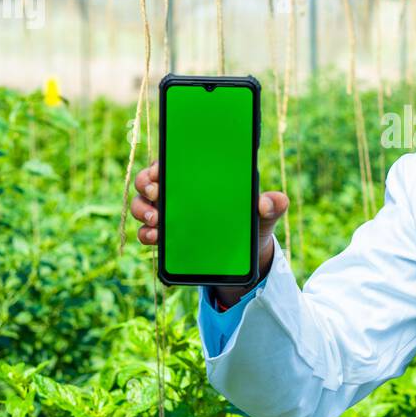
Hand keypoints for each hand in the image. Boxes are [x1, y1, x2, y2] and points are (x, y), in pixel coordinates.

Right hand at [130, 159, 288, 302]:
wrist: (244, 254)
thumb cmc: (252, 222)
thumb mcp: (265, 214)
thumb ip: (272, 205)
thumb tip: (270, 203)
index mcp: (199, 177)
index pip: (172, 162)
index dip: (161, 163)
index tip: (160, 169)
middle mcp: (179, 192)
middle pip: (149, 180)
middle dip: (146, 184)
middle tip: (156, 193)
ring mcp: (169, 214)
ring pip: (142, 204)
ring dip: (142, 210)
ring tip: (156, 220)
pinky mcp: (165, 235)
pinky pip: (146, 232)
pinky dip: (145, 234)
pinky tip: (154, 238)